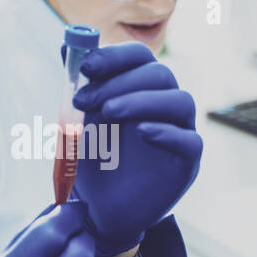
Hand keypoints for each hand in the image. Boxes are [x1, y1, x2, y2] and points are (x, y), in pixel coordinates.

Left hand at [72, 43, 201, 256]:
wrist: (98, 208)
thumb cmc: (94, 160)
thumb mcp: (80, 121)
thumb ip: (78, 86)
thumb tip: (66, 47)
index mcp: (141, 89)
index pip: (140, 58)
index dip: (115, 56)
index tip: (84, 67)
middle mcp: (165, 106)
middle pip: (160, 75)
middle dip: (120, 82)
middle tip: (86, 100)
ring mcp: (180, 133)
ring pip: (180, 101)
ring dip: (141, 101)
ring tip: (108, 113)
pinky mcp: (187, 164)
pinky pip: (190, 141)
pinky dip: (167, 133)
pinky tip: (142, 133)